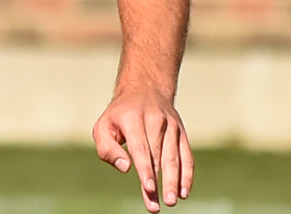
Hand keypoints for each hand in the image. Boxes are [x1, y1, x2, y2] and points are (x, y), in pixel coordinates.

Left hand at [94, 88, 194, 211]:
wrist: (145, 89)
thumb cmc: (119, 115)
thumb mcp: (103, 126)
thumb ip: (107, 149)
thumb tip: (125, 168)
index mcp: (133, 118)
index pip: (141, 148)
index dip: (145, 169)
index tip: (149, 188)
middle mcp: (155, 120)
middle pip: (158, 156)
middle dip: (159, 182)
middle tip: (158, 204)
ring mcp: (171, 126)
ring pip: (174, 157)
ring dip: (174, 181)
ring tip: (172, 200)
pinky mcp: (181, 132)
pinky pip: (187, 155)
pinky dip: (187, 174)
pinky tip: (184, 191)